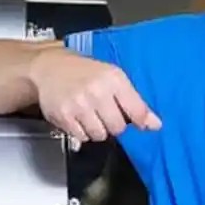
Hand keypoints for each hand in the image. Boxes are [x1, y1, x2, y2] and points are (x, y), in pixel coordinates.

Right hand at [28, 47, 161, 145]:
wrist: (50, 68)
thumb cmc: (84, 72)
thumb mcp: (113, 78)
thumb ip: (135, 103)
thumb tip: (155, 125)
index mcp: (113, 79)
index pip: (137, 111)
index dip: (140, 122)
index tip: (139, 123)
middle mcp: (96, 91)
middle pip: (117, 127)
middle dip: (113, 124)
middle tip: (105, 113)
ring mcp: (79, 105)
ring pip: (99, 135)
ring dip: (97, 129)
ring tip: (90, 115)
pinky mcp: (64, 116)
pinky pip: (82, 137)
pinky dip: (82, 131)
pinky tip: (78, 117)